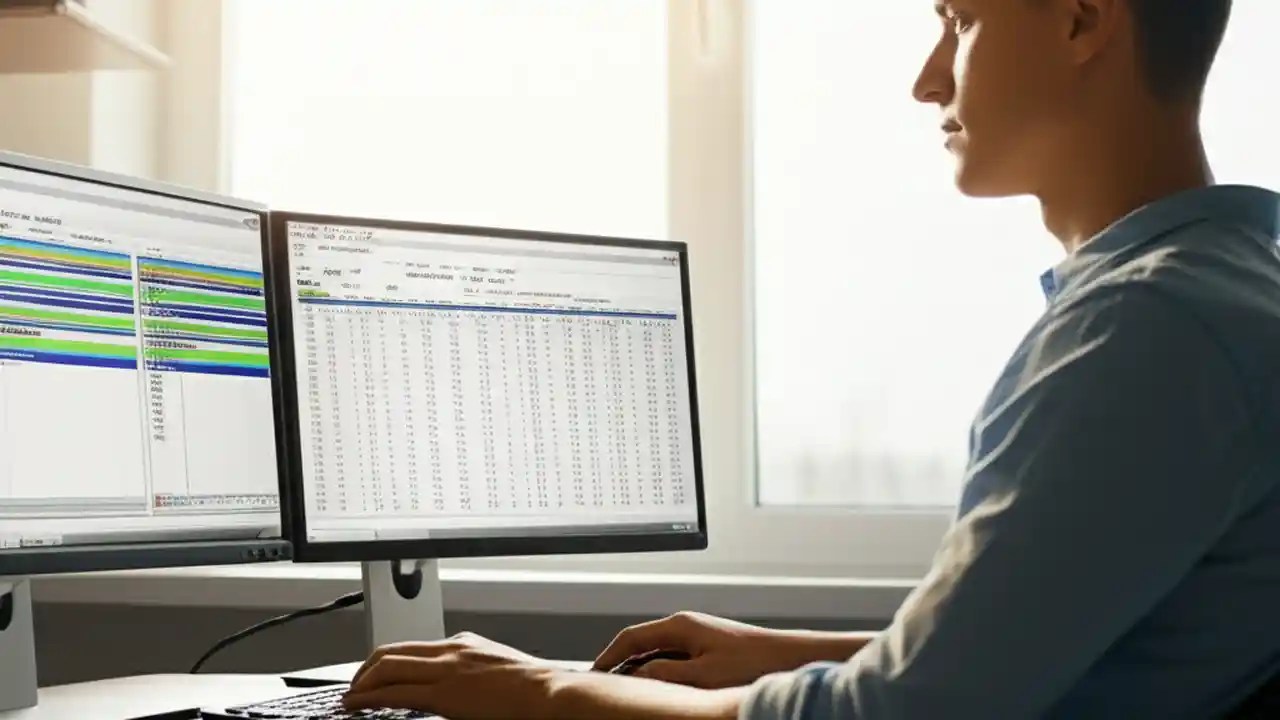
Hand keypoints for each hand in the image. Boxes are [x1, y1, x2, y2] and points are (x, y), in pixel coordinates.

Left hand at [343, 632, 747, 719]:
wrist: (550, 695)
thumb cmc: (535, 691)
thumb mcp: (500, 672)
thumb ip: (475, 675)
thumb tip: (465, 690)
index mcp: (465, 644)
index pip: (414, 646)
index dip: (387, 659)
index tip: (376, 672)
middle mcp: (452, 649)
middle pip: (393, 650)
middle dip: (366, 668)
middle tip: (355, 685)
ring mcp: (447, 668)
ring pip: (387, 666)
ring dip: (362, 682)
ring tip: (350, 698)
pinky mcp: (444, 692)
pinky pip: (395, 691)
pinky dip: (369, 697)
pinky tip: (357, 706)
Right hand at [594, 611, 873, 688]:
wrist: (789, 658)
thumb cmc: (752, 663)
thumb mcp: (701, 675)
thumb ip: (664, 674)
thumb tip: (635, 677)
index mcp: (680, 625)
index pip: (630, 638)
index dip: (608, 657)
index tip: (592, 674)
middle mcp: (687, 625)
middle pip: (641, 645)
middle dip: (622, 665)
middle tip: (606, 687)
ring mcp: (698, 635)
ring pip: (658, 654)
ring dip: (642, 671)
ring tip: (629, 692)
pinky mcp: (709, 648)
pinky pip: (674, 659)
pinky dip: (661, 673)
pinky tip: (661, 691)